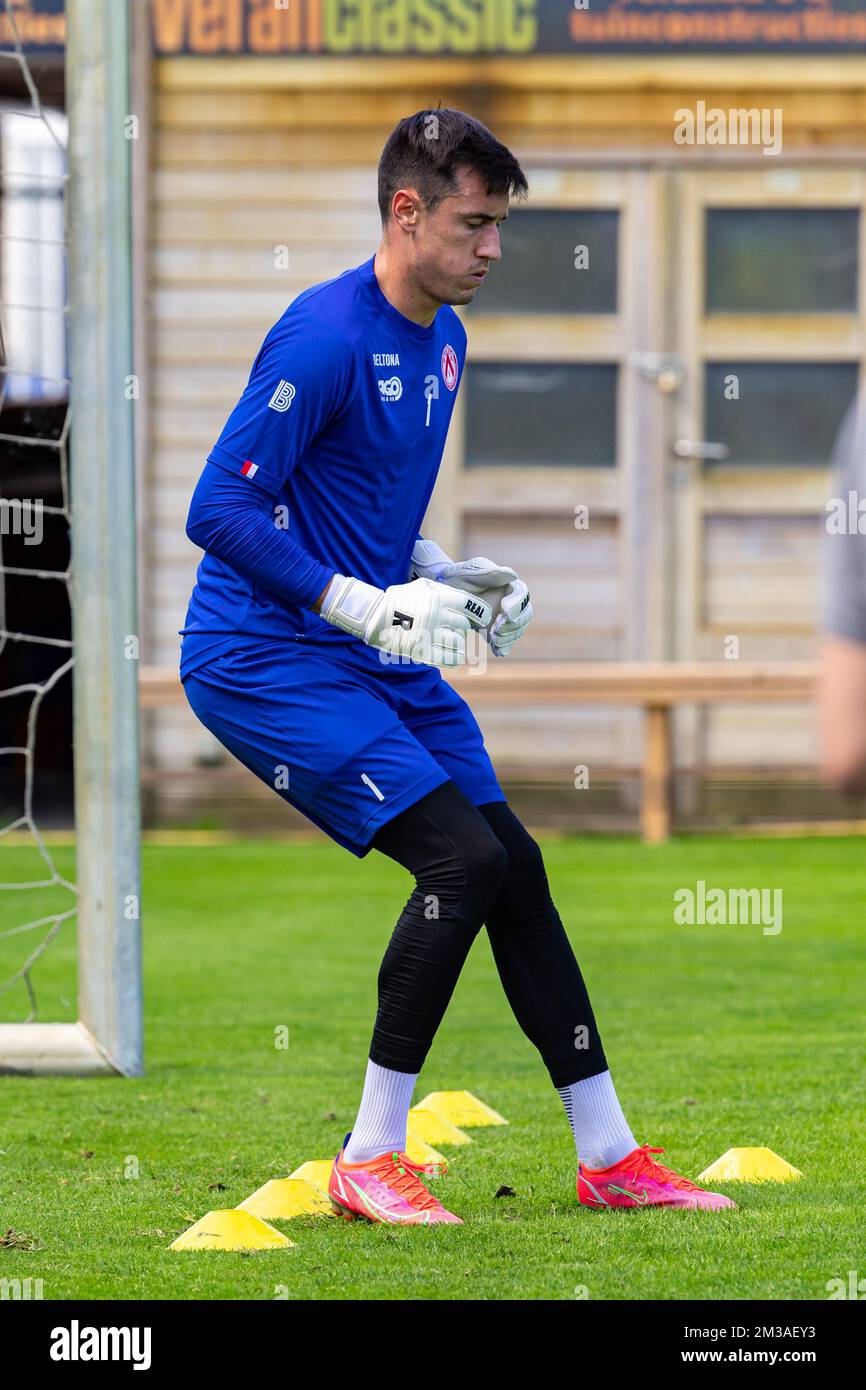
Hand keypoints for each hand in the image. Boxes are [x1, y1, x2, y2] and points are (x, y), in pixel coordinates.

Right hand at [321, 574, 491, 667]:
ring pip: (458, 642)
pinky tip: (456, 656)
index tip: (483, 618)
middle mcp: (436, 615)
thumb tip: (463, 600)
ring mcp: (430, 634)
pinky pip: (449, 658)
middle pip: (463, 625)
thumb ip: (442, 591)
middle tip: (459, 630)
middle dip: (463, 628)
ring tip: (455, 643)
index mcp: (438, 597)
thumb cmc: (398, 600)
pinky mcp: (423, 651)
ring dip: (460, 644)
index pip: (469, 605)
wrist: (373, 617)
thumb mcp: (420, 587)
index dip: (479, 612)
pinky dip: (455, 658)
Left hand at [436, 556, 532, 658]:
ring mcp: (505, 618)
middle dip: (514, 624)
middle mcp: (510, 602)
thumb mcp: (469, 572)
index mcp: (507, 585)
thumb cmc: (457, 579)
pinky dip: (504, 647)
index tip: (504, 611)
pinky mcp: (497, 631)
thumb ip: (489, 572)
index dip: (517, 605)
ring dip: (509, 637)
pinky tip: (498, 651)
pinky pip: (507, 641)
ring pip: (517, 629)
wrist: (445, 595)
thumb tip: (513, 575)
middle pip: (524, 615)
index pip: (521, 595)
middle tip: (497, 630)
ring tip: (495, 640)